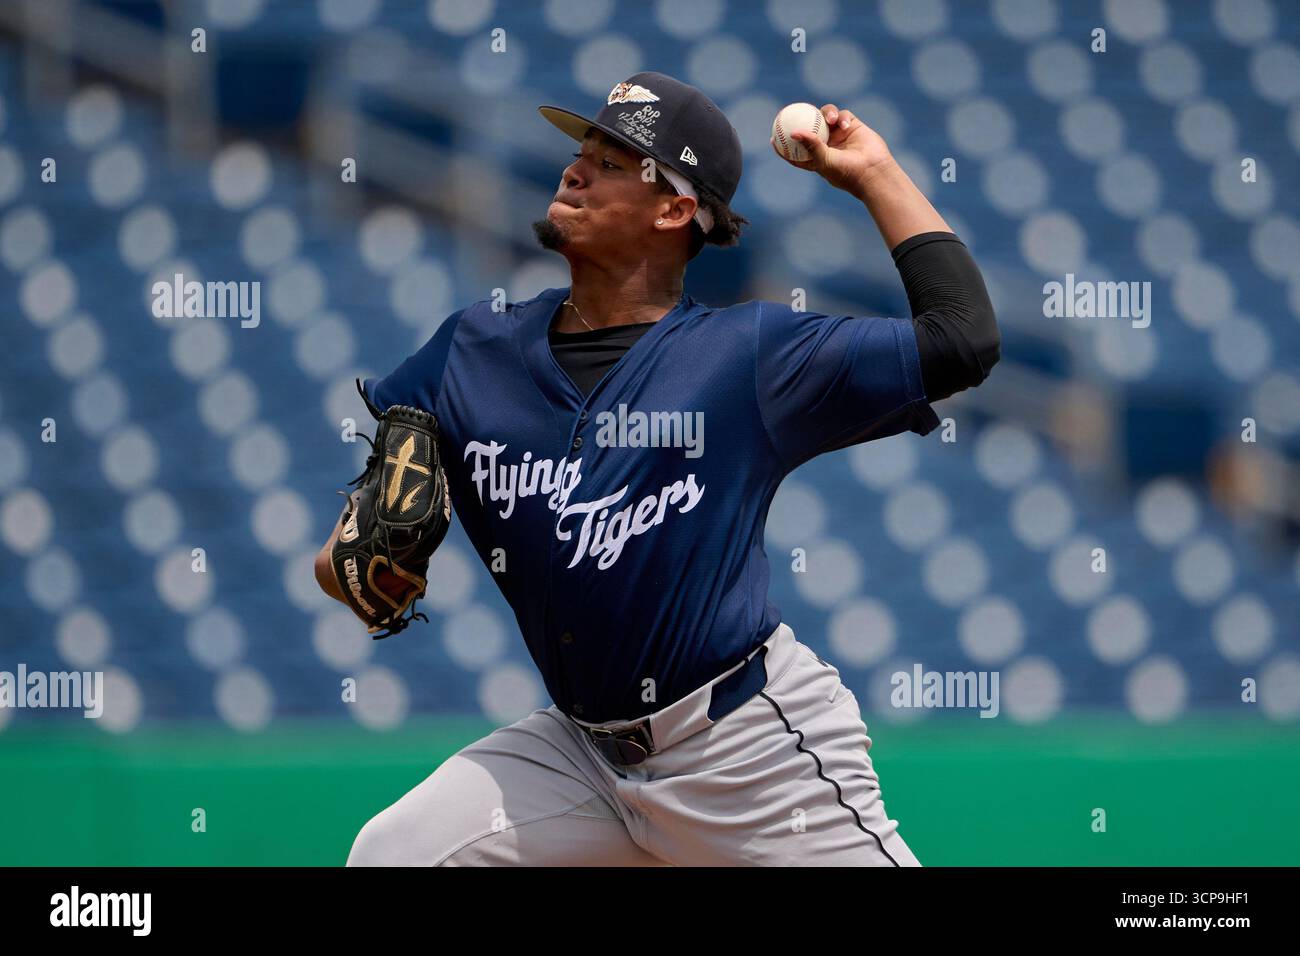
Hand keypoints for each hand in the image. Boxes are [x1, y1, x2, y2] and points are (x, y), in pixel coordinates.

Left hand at [771, 103, 893, 196]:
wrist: (872, 170)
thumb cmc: (846, 171)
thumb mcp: (824, 160)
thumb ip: (810, 145)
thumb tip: (792, 132)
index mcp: (817, 157)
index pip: (797, 150)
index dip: (785, 144)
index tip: (773, 138)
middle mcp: (827, 144)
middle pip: (810, 127)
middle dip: (802, 119)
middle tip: (794, 112)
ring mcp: (839, 134)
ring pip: (826, 116)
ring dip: (826, 114)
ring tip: (830, 119)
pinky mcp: (853, 126)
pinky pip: (843, 115)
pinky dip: (842, 117)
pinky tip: (844, 124)